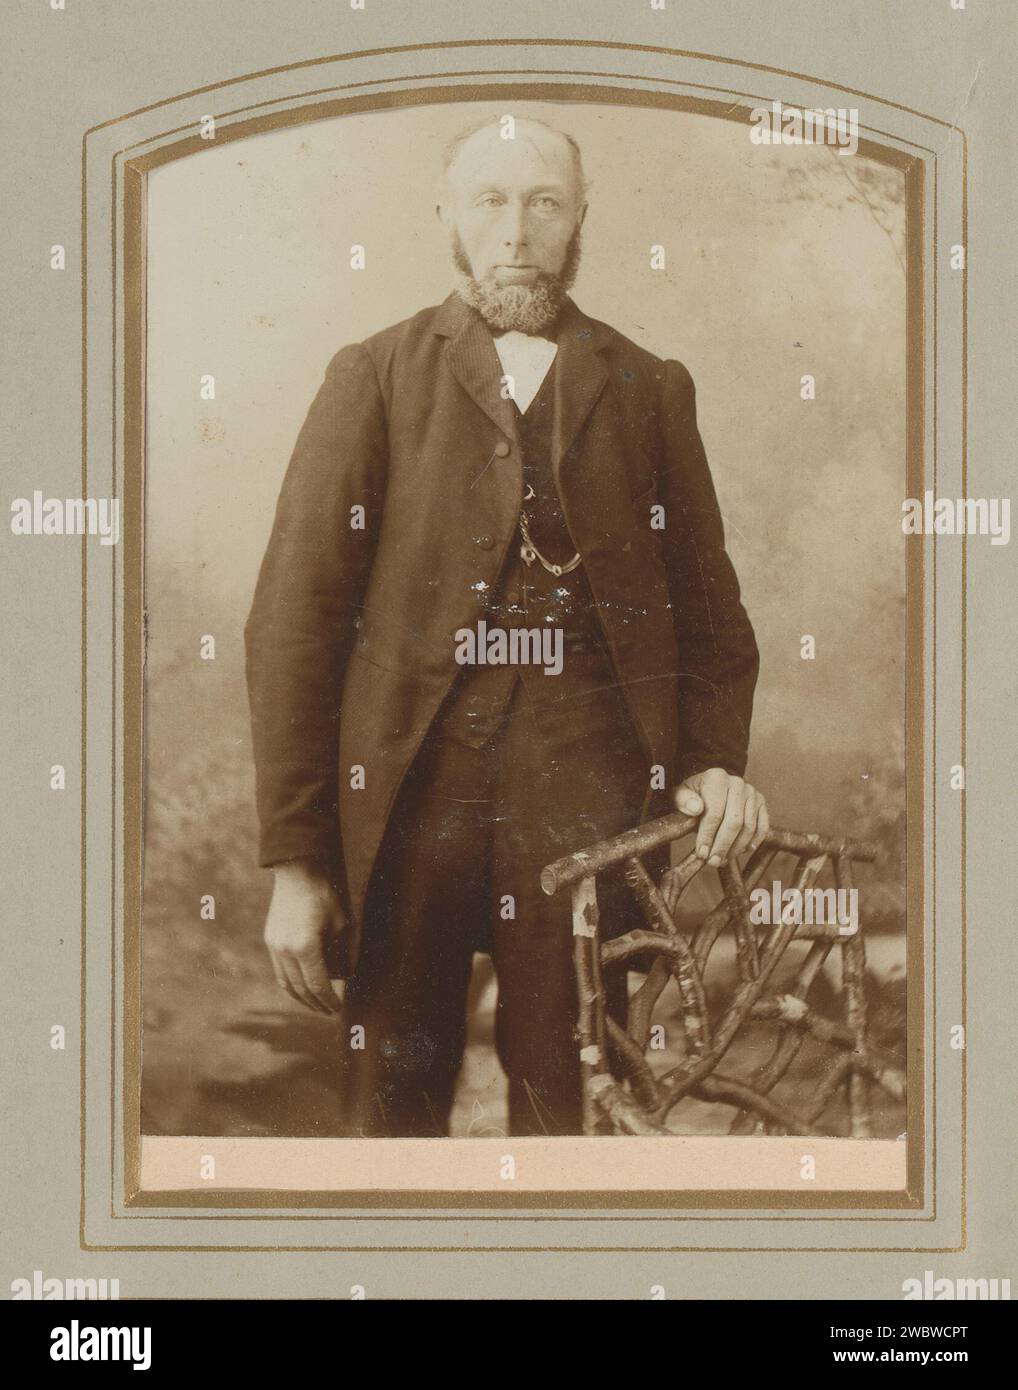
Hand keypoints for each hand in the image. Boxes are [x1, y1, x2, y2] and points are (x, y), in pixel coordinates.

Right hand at [264, 860, 346, 1014]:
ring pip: (286, 983)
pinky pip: (279, 970)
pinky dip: (290, 983)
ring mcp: (274, 945)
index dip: (329, 1000)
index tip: (338, 1009)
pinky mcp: (270, 939)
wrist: (297, 871)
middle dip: (316, 1003)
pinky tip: (301, 987)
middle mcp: (285, 950)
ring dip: (301, 998)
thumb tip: (342, 977)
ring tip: (315, 1005)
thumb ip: (341, 953)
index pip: (318, 985)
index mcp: (305, 947)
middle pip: (301, 988)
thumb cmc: (325, 894)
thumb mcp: (342, 924)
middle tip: (329, 1012)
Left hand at [673, 769, 769, 867]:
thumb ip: (683, 801)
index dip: (708, 836)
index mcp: (716, 778)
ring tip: (723, 859)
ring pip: (749, 827)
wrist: (710, 788)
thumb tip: (696, 808)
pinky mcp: (761, 803)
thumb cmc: (693, 796)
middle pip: (734, 822)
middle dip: (723, 846)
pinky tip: (741, 851)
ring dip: (736, 848)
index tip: (702, 853)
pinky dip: (753, 842)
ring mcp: (752, 793)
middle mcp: (737, 783)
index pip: (714, 812)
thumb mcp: (680, 795)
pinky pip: (762, 827)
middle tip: (713, 862)